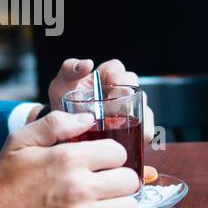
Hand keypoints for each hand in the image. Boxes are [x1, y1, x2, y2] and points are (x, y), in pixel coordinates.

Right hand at [0, 110, 139, 207]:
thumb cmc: (5, 183)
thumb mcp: (20, 142)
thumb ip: (55, 123)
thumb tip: (89, 118)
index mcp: (67, 158)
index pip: (118, 152)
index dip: (111, 156)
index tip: (101, 163)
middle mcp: (79, 187)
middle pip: (130, 180)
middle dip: (119, 180)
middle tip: (105, 184)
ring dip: (120, 206)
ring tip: (104, 205)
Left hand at [33, 57, 155, 142]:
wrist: (62, 132)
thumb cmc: (64, 103)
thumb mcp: (62, 85)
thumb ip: (70, 70)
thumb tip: (87, 64)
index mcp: (107, 76)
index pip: (119, 70)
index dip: (120, 77)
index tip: (114, 88)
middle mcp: (122, 92)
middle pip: (137, 92)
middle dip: (133, 103)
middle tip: (120, 114)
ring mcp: (129, 111)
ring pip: (145, 113)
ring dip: (141, 123)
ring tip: (130, 133)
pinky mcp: (132, 130)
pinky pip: (146, 132)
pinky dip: (143, 138)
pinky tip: (132, 144)